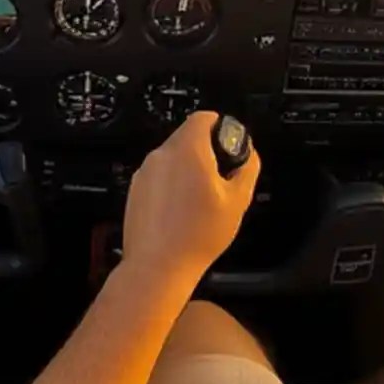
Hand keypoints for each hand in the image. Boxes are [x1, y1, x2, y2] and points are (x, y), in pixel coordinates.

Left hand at [122, 111, 260, 277]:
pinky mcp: (135, 189)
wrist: (158, 266)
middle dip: (205, 150)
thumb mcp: (237, 201)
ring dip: (187, 168)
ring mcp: (144, 171)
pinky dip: (171, 183)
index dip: (219, 126)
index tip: (229, 145)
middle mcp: (161, 154)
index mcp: (187, 150)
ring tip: (200, 199)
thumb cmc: (200, 233)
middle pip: (186, 136)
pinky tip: (180, 210)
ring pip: (172, 157)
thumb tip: (248, 154)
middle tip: (220, 177)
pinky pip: (158, 175)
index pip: (203, 118)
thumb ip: (247, 168)